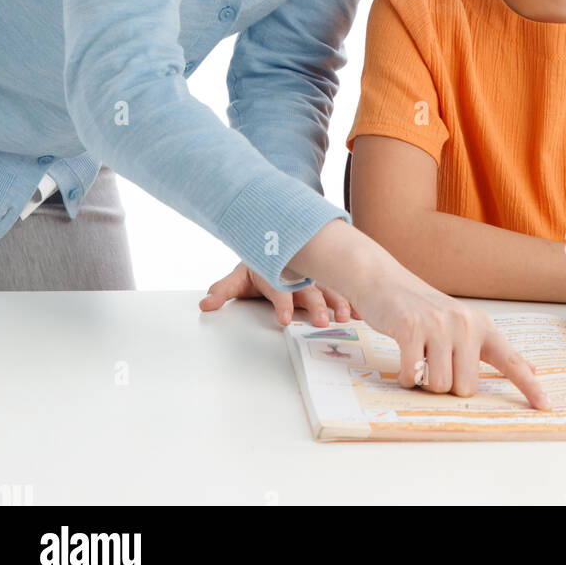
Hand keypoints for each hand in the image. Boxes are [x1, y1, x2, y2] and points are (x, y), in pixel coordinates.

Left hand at [199, 260, 359, 325]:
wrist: (278, 241)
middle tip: (320, 323)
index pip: (280, 290)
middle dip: (315, 307)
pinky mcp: (328, 282)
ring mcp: (315, 278)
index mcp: (278, 273)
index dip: (282, 304)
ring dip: (338, 303)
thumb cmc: (260, 265)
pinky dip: (352, 300)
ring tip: (346, 317)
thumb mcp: (240, 277)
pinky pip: (343, 289)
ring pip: (329, 289)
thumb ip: (223, 290)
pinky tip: (361, 312)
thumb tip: (204, 304)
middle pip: (309, 291)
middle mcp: (299, 275)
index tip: (284, 320)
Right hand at [206, 223, 552, 409]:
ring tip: (418, 357)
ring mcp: (438, 325)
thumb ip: (490, 349)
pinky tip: (403, 360)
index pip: (510, 359)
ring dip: (424, 382)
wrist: (384, 280)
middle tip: (433, 362)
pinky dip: (405, 377)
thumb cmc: (422, 309)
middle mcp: (464, 323)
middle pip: (465, 388)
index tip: (546, 407)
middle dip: (446, 386)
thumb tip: (529, 368)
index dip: (528, 385)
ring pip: (439, 385)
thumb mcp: (460, 324)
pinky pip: (413, 375)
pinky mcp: (411, 329)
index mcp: (480, 325)